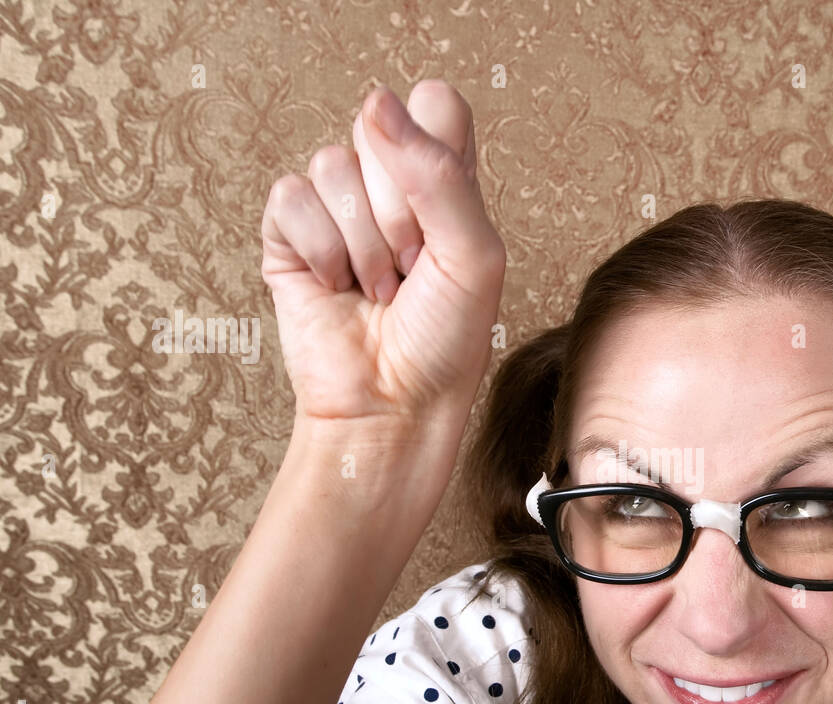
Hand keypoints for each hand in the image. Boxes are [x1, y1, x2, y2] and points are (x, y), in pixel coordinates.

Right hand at [261, 80, 505, 424]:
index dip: (432, 148)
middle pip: (380, 129)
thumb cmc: (444, 340)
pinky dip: (319, 250)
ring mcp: (336, 208)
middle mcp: (390, 185)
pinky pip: (290, 197)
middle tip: (413, 267)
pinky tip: (336, 287)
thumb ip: (441, 174)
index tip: (441, 211)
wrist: (392, 405)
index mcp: (446, 181)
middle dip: (400, 209)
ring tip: (378, 288)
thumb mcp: (474, 256)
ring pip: (331, 163)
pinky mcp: (290, 235)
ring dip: (362, 242)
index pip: (434, 104)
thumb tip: (377, 102)